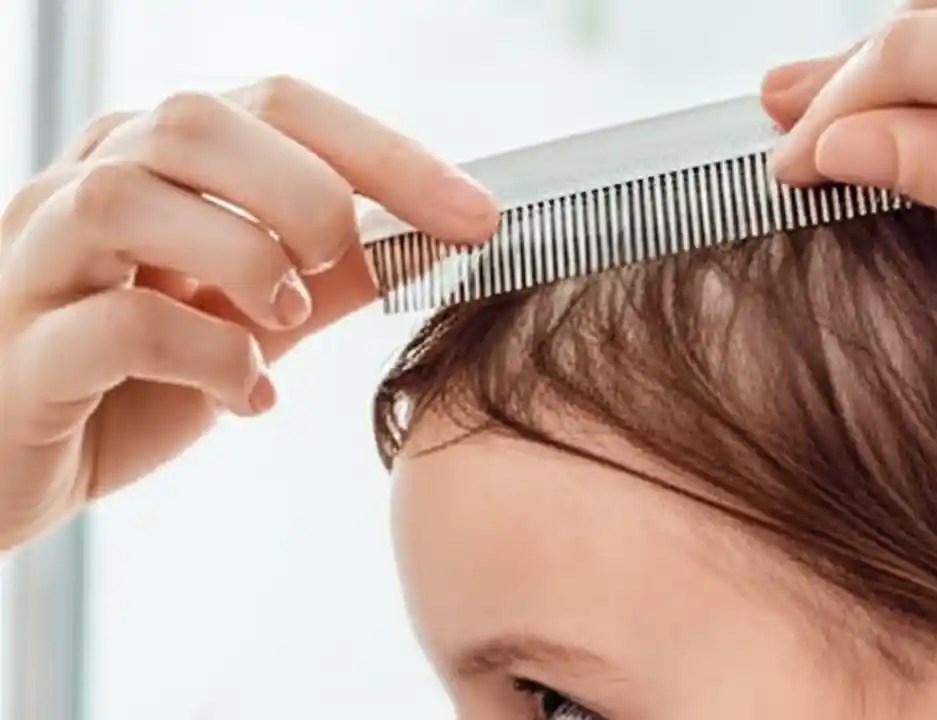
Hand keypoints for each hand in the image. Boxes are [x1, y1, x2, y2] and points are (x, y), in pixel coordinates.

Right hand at [0, 76, 498, 549]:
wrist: (14, 467)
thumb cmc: (129, 380)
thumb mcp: (251, 318)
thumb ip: (330, 276)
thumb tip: (430, 241)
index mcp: (156, 164)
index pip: (278, 106)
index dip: (387, 152)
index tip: (478, 214)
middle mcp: (85, 188)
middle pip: (192, 120)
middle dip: (302, 188)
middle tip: (341, 260)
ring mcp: (37, 263)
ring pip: (124, 197)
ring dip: (240, 256)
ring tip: (286, 316)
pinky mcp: (22, 353)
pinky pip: (110, 324)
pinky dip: (204, 357)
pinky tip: (248, 394)